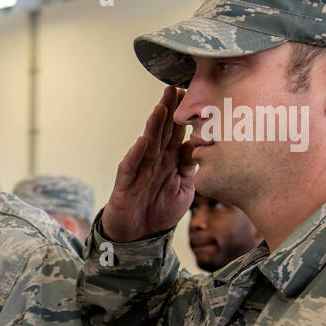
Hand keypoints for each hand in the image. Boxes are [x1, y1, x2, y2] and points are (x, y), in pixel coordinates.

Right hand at [100, 85, 195, 242]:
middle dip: (168, 111)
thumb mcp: (184, 189)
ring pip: (147, 143)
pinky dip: (135, 154)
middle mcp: (154, 161)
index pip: (177, 133)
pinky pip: (130, 167)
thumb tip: (200, 145)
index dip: (184, 116)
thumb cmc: (160, 211)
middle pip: (161, 131)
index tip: (193, 95)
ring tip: (161, 107)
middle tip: (175, 88)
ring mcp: (139, 171)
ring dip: (153, 125)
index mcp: (169, 160)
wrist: (139, 236)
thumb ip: (190, 168)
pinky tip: (142, 141)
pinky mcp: (126, 184)